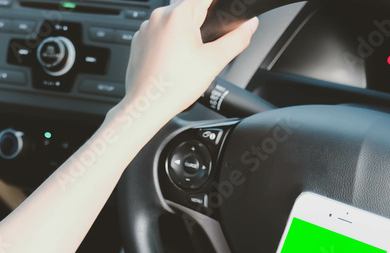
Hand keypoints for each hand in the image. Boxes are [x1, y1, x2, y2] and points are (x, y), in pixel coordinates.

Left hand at [123, 0, 257, 122]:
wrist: (147, 105)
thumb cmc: (175, 86)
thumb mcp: (215, 61)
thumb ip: (237, 39)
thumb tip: (250, 25)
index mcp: (178, 15)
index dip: (218, 6)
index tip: (221, 16)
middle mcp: (159, 16)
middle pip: (189, 11)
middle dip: (201, 26)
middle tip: (202, 51)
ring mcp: (146, 28)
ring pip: (174, 24)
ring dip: (184, 36)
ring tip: (186, 61)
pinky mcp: (139, 41)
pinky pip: (159, 35)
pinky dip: (168, 45)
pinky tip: (172, 64)